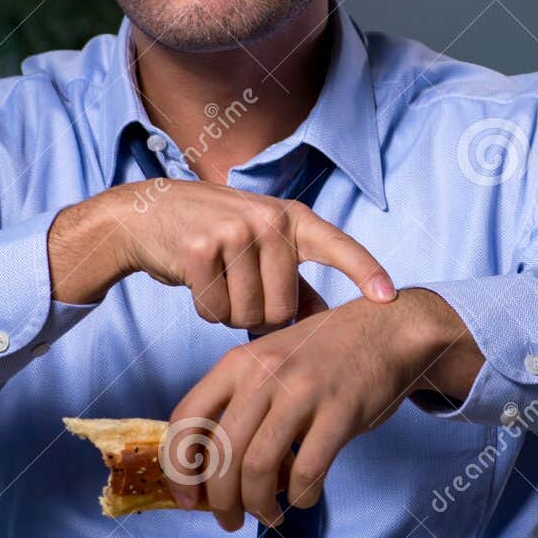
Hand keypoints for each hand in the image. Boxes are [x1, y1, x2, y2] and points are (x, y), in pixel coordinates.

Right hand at [48, 178, 395, 327]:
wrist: (148, 214)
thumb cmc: (213, 238)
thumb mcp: (261, 249)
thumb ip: (295, 283)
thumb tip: (329, 323)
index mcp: (293, 218)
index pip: (338, 245)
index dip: (365, 272)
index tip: (389, 297)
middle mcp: (270, 219)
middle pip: (283, 310)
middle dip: (258, 314)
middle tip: (236, 284)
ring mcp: (235, 231)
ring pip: (249, 315)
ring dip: (229, 312)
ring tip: (216, 277)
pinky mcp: (201, 248)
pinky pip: (216, 311)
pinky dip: (204, 308)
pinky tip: (195, 278)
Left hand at [159, 288, 475, 530]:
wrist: (385, 331)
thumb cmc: (323, 355)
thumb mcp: (268, 361)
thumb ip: (237, 403)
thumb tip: (209, 471)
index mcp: (237, 363)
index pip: (186, 419)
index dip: (178, 468)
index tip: (187, 498)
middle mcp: (263, 374)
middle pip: (222, 455)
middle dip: (220, 501)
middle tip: (230, 520)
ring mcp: (302, 392)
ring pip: (259, 468)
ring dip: (258, 505)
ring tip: (269, 515)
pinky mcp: (340, 412)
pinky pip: (307, 472)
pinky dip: (300, 496)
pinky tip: (305, 495)